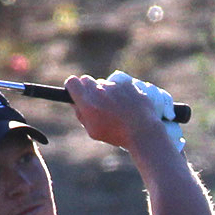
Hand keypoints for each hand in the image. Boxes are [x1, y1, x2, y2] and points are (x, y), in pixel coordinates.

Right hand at [64, 73, 182, 155]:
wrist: (142, 131)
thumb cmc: (116, 134)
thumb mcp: (93, 131)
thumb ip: (80, 114)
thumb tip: (74, 101)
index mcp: (87, 104)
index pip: (72, 82)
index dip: (72, 87)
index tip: (75, 92)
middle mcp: (99, 91)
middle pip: (86, 79)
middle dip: (87, 88)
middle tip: (95, 101)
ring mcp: (113, 86)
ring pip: (103, 83)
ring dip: (105, 91)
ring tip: (116, 107)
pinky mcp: (126, 83)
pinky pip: (118, 83)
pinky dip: (120, 91)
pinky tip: (126, 103)